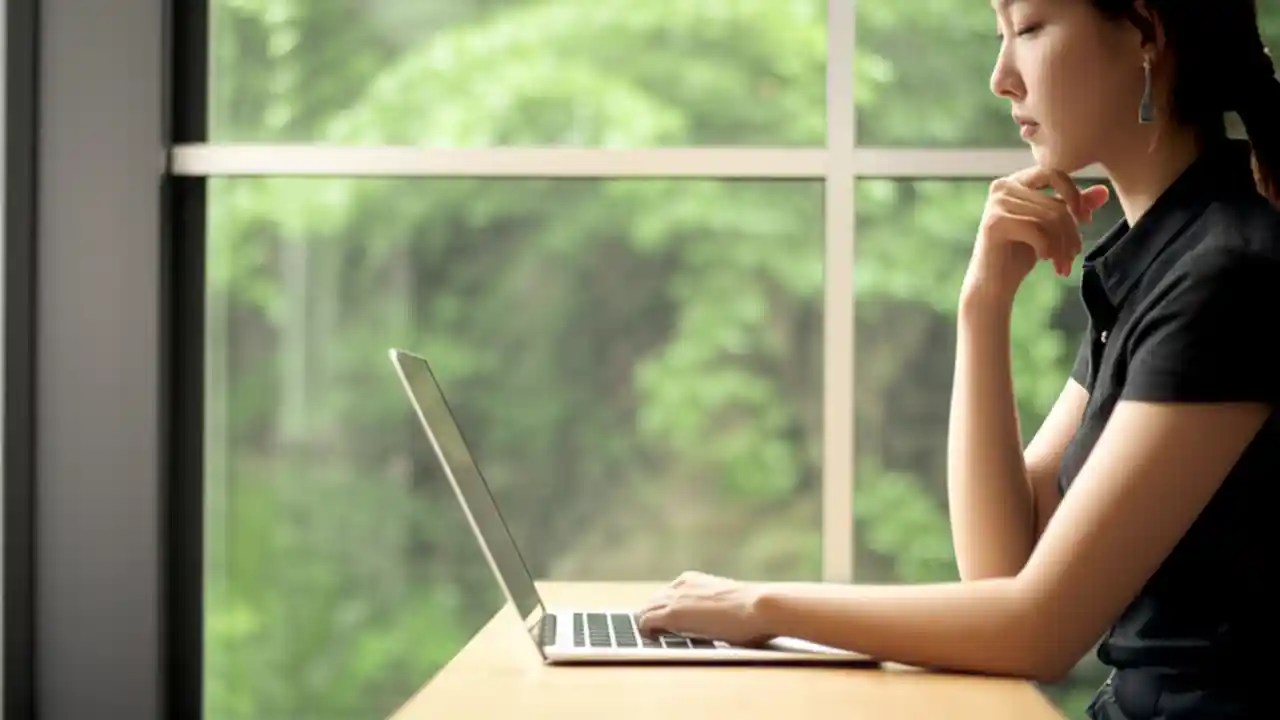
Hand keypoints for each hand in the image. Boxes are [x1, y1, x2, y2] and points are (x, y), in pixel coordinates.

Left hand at [635, 570, 772, 646]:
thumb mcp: (729, 603)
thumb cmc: (754, 610)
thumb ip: (717, 608)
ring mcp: (676, 598)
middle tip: (653, 631)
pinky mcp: (673, 615)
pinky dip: (645, 630)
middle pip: (654, 600)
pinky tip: (651, 638)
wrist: (759, 607)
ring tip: (651, 636)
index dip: (663, 607)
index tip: (662, 620)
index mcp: (695, 579)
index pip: (667, 593)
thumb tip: (722, 619)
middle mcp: (682, 584)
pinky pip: (647, 621)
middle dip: (652, 614)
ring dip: (647, 622)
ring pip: (647, 609)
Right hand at [964, 166, 1109, 301]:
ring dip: (1062, 246)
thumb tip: (1104, 192)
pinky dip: (1048, 248)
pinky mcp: (995, 224)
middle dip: (1071, 233)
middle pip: (1056, 204)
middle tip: (1073, 256)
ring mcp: (997, 204)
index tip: (1085, 221)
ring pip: (1049, 218)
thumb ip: (1072, 207)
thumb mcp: (1051, 227)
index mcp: (1016, 181)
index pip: (1055, 174)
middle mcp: (1002, 186)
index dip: (1075, 195)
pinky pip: (1037, 230)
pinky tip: (1045, 259)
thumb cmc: (1020, 253)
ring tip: (1063, 264)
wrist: (993, 283)